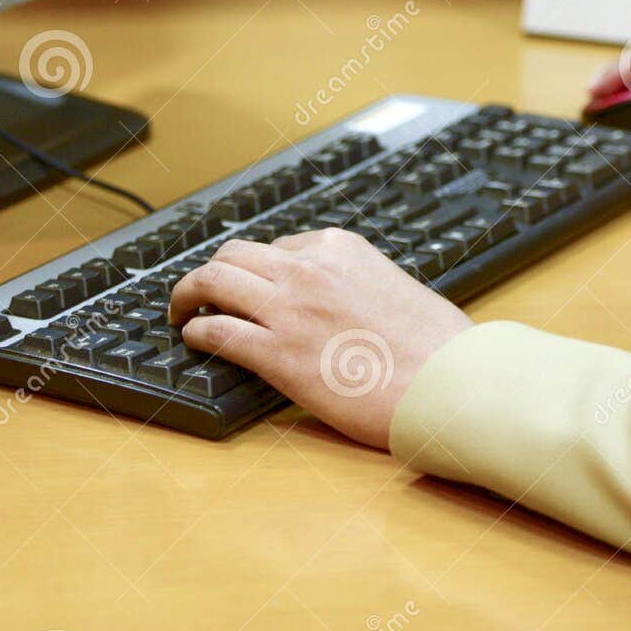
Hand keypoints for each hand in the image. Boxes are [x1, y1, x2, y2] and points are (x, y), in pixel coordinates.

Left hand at [169, 231, 473, 449]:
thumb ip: (362, 285)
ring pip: (213, 282)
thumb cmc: (438, 348)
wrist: (449, 383)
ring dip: (188, 293)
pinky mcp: (276, 354)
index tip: (255, 285)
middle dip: (213, 271)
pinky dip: (196, 331)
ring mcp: (288, 310)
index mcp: (340, 248)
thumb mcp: (399, 290)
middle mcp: (307, 270)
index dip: (261, 269)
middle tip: (202, 290)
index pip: (280, 247)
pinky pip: (216, 331)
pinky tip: (193, 338)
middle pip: (234, 255)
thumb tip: (347, 302)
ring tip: (181, 310)